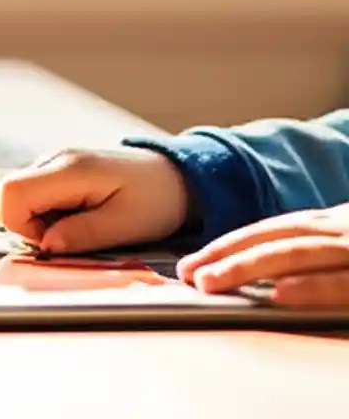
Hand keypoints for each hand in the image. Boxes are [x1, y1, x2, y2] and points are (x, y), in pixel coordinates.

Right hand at [0, 147, 191, 254]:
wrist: (176, 175)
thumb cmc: (156, 200)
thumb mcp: (127, 224)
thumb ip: (84, 234)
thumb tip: (45, 246)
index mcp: (70, 169)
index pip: (13, 194)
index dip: (21, 226)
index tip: (50, 245)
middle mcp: (53, 161)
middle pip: (1, 192)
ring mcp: (50, 165)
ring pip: (10, 197)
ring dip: (26, 224)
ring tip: (65, 236)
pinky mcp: (53, 176)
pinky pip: (25, 197)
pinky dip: (26, 218)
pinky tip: (34, 230)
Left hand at [177, 204, 348, 308]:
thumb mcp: (347, 251)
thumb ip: (316, 259)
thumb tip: (270, 281)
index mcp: (333, 225)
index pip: (272, 232)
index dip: (229, 247)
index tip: (191, 264)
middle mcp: (341, 230)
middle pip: (273, 239)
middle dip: (224, 255)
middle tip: (186, 273)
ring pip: (295, 254)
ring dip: (246, 267)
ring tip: (209, 282)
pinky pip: (342, 281)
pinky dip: (309, 287)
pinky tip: (277, 294)